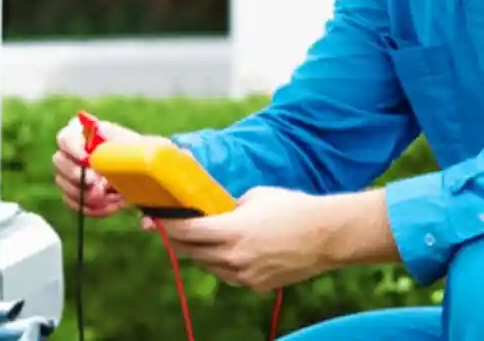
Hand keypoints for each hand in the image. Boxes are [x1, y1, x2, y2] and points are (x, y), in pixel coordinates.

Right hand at [52, 115, 145, 216]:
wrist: (139, 169)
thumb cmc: (131, 150)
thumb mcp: (126, 141)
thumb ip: (111, 141)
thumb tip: (98, 140)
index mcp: (81, 136)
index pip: (64, 139)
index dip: (72, 149)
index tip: (87, 160)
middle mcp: (70, 155)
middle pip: (59, 163)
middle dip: (77, 176)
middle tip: (97, 183)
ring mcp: (70, 176)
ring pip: (66, 187)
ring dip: (89, 195)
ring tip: (113, 196)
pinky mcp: (76, 195)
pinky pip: (77, 205)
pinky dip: (94, 208)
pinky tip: (112, 205)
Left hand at [159, 187, 336, 292]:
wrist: (326, 235)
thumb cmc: (293, 208)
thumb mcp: (255, 197)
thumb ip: (228, 206)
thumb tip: (213, 209)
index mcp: (231, 231)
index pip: (186, 232)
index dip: (167, 225)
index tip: (156, 218)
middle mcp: (233, 257)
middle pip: (191, 253)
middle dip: (178, 240)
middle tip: (171, 229)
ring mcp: (245, 275)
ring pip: (208, 267)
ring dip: (200, 253)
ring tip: (200, 239)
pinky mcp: (256, 286)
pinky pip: (229, 276)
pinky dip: (223, 264)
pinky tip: (229, 252)